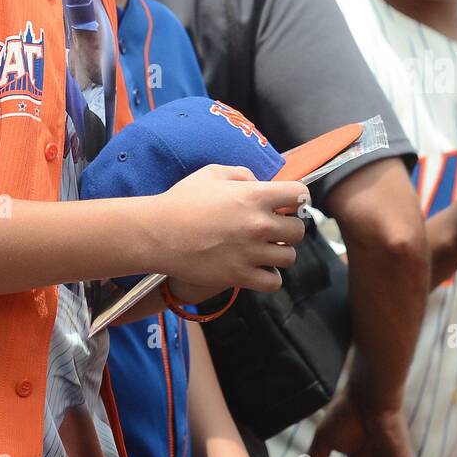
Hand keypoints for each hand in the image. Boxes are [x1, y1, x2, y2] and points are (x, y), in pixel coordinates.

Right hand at [152, 166, 307, 291]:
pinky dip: (269, 276)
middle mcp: (258, 225)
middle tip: (272, 229)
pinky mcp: (240, 276)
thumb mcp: (212, 174)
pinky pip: (273, 282)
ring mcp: (251, 253)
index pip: (300, 194)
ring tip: (264, 249)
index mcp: (255, 196)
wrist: (156, 234)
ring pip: (289, 257)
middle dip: (288, 228)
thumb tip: (260, 183)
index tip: (290, 203)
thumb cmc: (182, 201)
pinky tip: (258, 268)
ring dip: (280, 253)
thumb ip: (243, 175)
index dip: (298, 198)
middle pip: (298, 231)